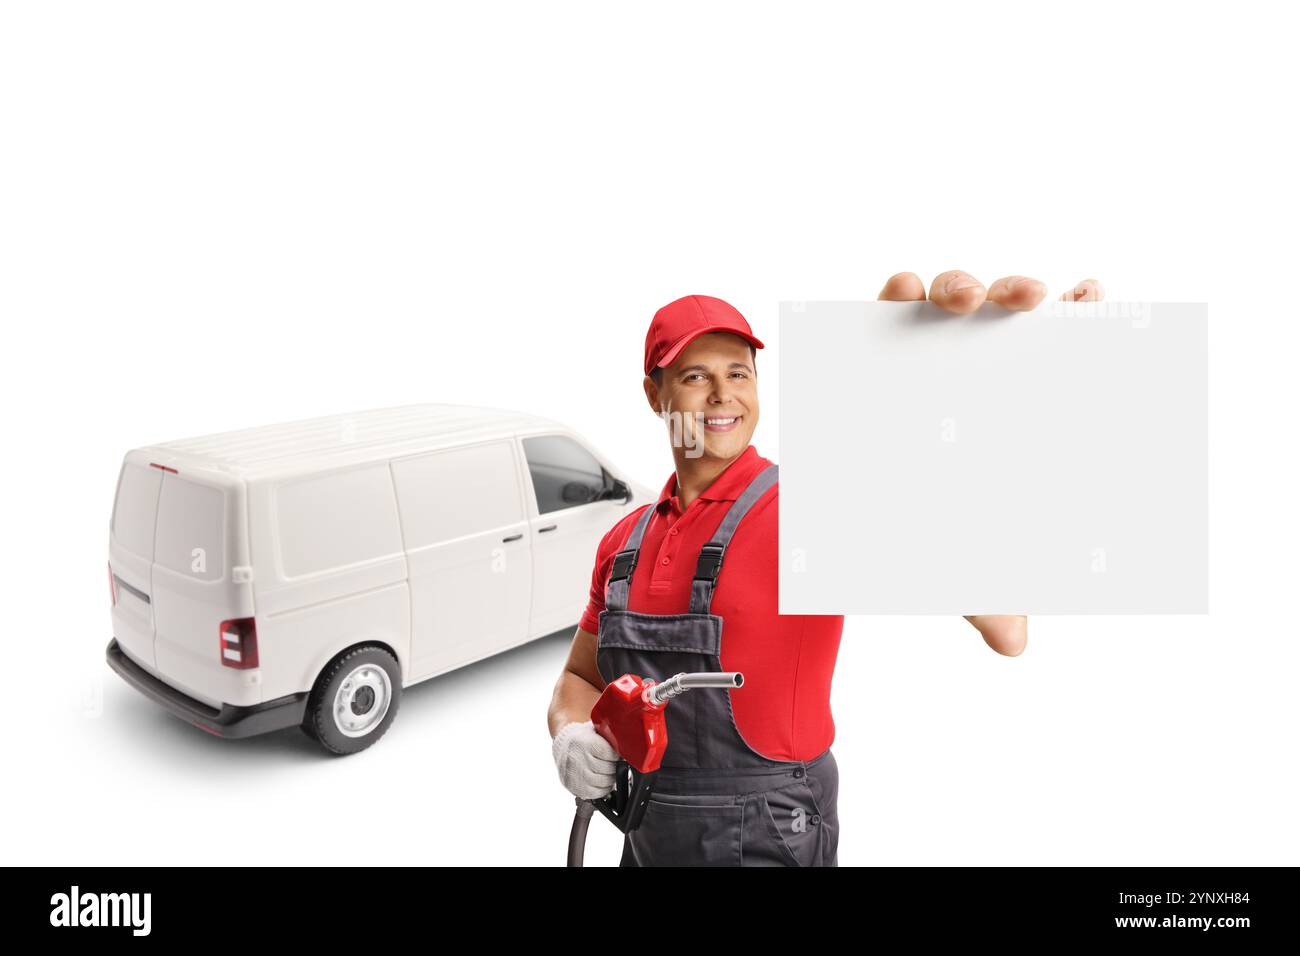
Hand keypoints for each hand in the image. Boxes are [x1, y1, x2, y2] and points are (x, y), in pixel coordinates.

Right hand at [552, 719, 619, 799]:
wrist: (563, 747)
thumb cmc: (582, 738)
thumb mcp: (595, 730)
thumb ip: (609, 735)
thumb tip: (628, 740)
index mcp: (584, 743)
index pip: (609, 754)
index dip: (617, 756)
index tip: (618, 755)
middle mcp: (578, 759)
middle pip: (608, 769)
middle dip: (615, 767)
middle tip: (613, 764)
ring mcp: (575, 774)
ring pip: (603, 782)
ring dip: (610, 779)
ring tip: (608, 773)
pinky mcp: (573, 786)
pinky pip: (595, 793)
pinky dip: (603, 789)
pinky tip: (602, 782)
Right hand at [877, 270, 1105, 655]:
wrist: (843, 523)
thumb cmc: (919, 532)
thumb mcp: (956, 567)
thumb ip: (990, 597)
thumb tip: (1013, 644)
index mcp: (1009, 408)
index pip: (1051, 352)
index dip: (1080, 319)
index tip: (1094, 299)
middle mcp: (974, 370)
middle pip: (1006, 314)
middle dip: (1022, 290)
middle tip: (1031, 299)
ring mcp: (926, 352)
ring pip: (953, 296)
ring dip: (963, 284)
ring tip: (965, 300)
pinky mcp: (875, 347)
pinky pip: (888, 306)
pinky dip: (899, 289)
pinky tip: (903, 290)